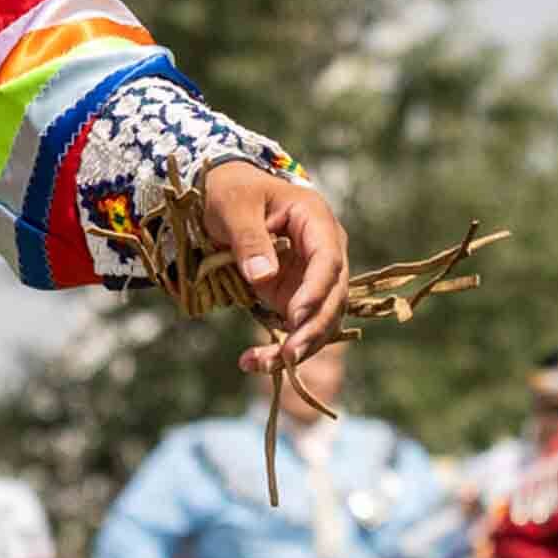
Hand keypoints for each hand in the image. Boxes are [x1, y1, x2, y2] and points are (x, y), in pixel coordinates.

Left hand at [200, 164, 346, 373]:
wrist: (224, 197)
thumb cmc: (230, 192)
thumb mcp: (233, 208)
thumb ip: (249, 239)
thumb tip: (263, 276)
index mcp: (315, 219)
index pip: (329, 259)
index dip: (317, 290)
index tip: (296, 316)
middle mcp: (324, 250)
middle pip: (333, 297)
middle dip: (312, 330)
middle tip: (286, 356)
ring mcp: (313, 277)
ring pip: (320, 320)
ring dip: (297, 347)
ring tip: (260, 364)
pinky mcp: (297, 296)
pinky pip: (298, 328)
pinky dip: (280, 348)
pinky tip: (252, 361)